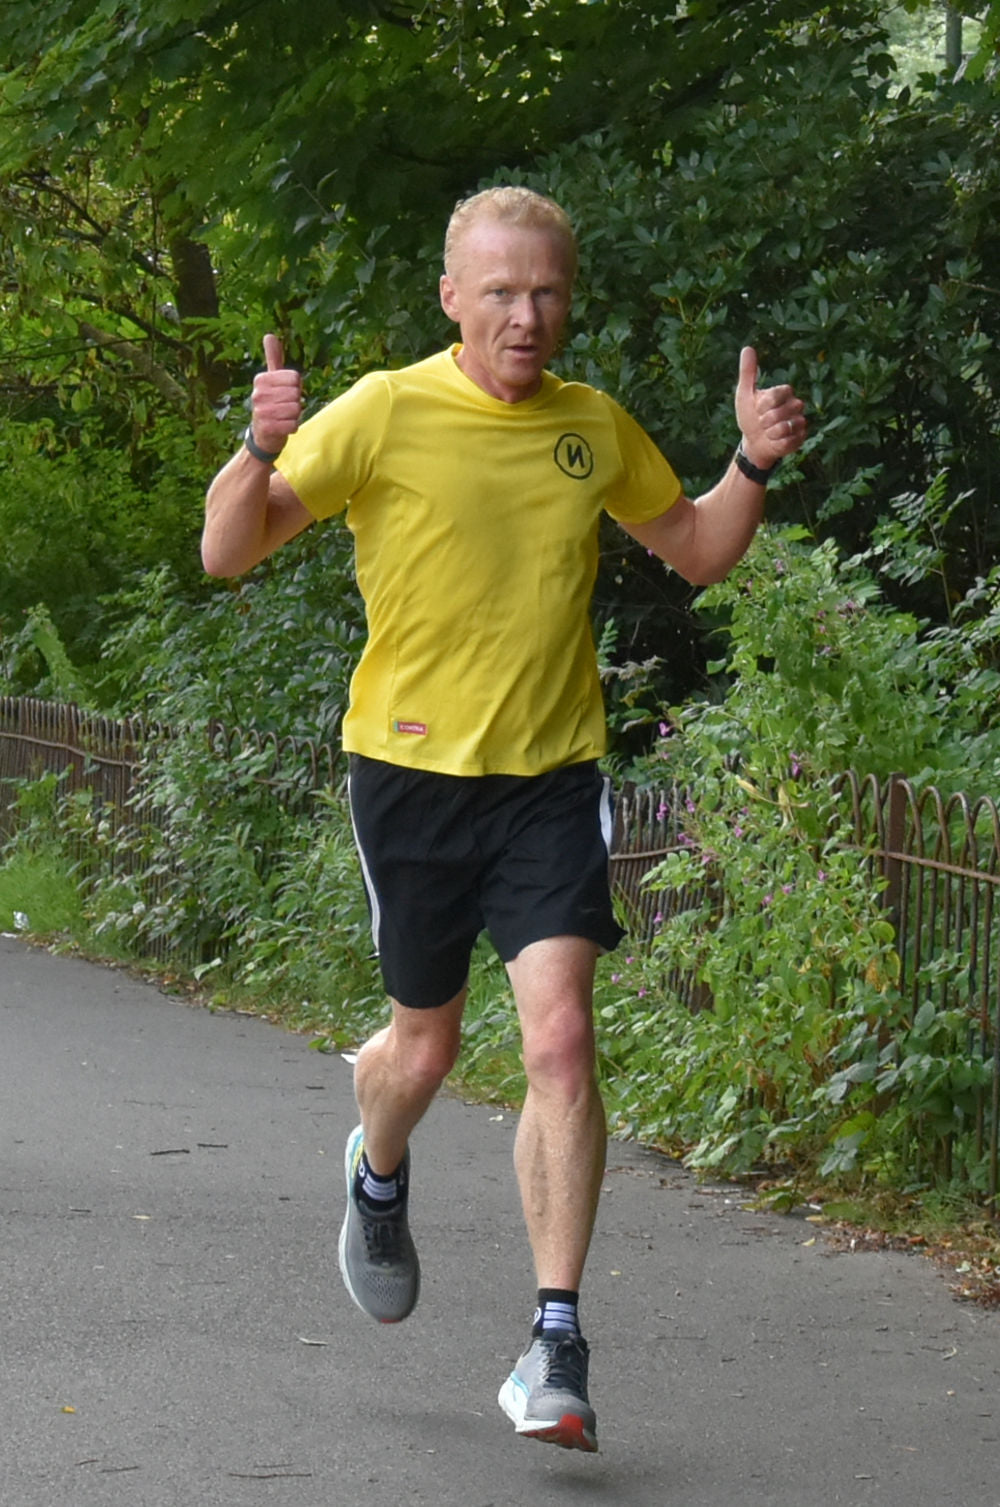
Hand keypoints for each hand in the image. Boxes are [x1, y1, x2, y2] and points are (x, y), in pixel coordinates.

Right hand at [249, 334, 302, 454]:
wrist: (263, 435)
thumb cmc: (272, 404)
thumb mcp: (272, 380)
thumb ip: (273, 358)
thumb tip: (270, 335)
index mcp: (261, 379)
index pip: (295, 378)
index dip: (296, 387)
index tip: (285, 393)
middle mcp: (258, 394)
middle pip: (297, 394)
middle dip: (296, 402)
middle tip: (285, 407)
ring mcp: (261, 411)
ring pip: (296, 409)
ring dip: (295, 416)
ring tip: (284, 417)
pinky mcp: (267, 428)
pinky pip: (293, 425)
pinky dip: (293, 427)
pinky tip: (283, 427)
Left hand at [734, 345, 805, 469]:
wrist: (753, 441)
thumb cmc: (750, 416)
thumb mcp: (745, 394)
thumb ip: (748, 372)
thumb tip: (747, 348)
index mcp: (784, 393)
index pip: (779, 393)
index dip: (764, 404)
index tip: (756, 409)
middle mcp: (795, 405)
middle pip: (784, 410)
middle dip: (766, 419)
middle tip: (762, 422)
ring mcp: (799, 422)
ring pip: (786, 427)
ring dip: (771, 432)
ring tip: (768, 432)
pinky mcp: (800, 438)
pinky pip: (789, 441)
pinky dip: (777, 443)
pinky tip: (774, 441)